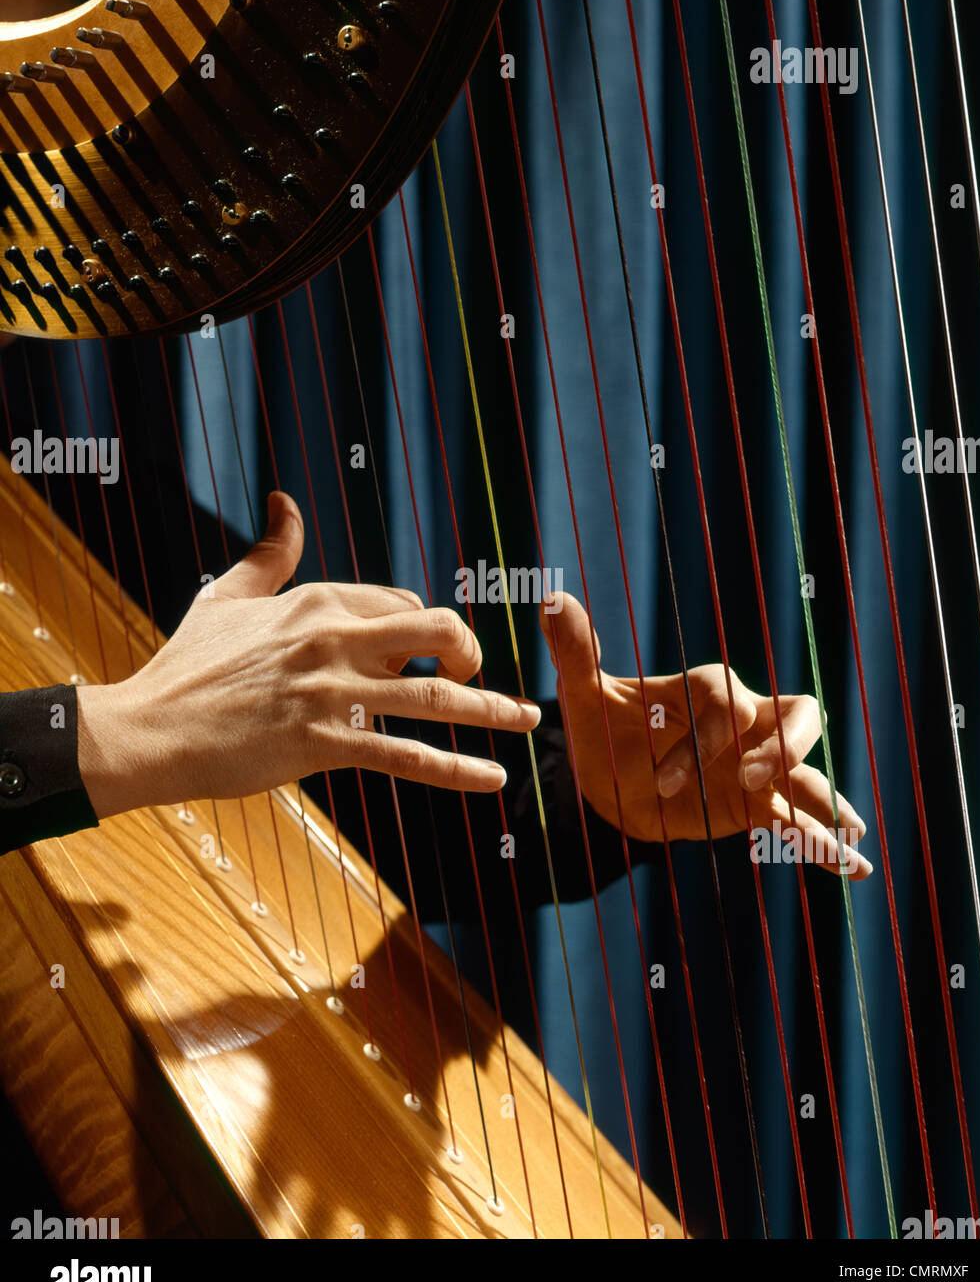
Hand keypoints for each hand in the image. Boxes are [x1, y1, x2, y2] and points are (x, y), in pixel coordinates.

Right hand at [78, 492, 538, 816]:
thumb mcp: (227, 597)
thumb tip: (286, 502)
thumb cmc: (186, 667)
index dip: (427, 633)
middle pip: (436, 631)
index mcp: (317, 601)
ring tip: (529, 722)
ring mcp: (332, 694)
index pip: (402, 604)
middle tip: (482, 676)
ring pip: (434, 699)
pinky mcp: (323, 745)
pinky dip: (457, 771)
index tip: (433, 657)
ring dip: (491, 711)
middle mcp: (334, 639)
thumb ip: (268, 554)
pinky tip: (493, 779)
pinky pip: (407, 759)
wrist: (148, 731)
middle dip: (473, 652)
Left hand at [539, 593, 870, 879]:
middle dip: (786, 747)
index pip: (729, 704)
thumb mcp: (583, 695)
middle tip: (751, 781)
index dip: (702, 740)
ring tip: (852, 833)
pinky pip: (798, 820)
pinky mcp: (753, 807)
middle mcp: (743, 723)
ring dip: (827, 801)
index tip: (663, 780)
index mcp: (709, 690)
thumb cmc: (600, 726)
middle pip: (798, 715)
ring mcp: (754, 766)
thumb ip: (576, 652)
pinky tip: (854, 866)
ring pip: (806, 773)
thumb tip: (552, 599)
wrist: (605, 779)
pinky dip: (825, 842)